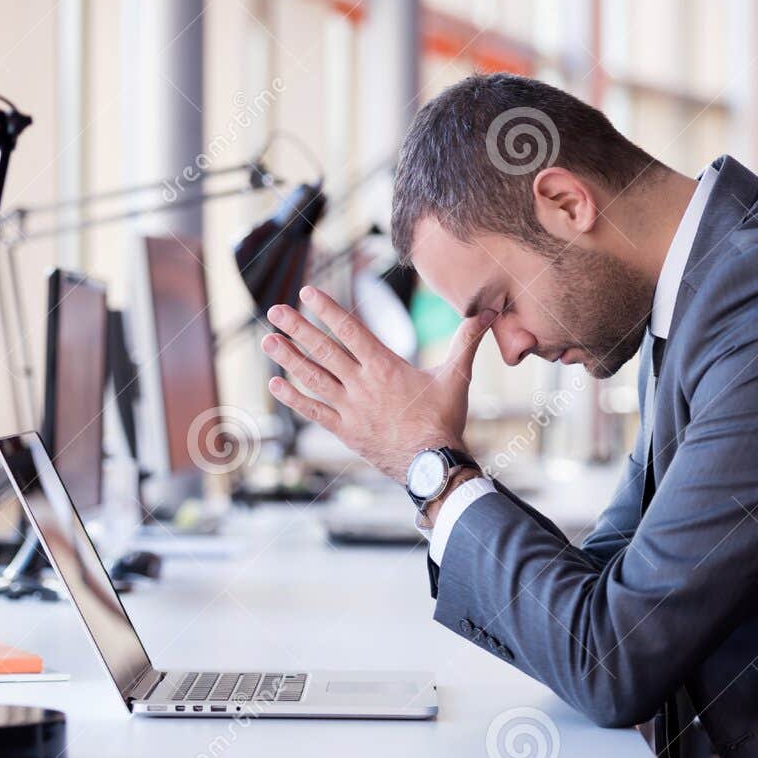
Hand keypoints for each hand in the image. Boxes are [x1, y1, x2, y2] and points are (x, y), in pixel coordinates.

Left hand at [261, 286, 496, 481]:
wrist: (432, 464)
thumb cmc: (444, 420)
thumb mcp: (457, 376)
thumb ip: (467, 340)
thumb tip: (489, 312)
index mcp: (384, 366)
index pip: (350, 329)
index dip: (327, 309)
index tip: (307, 293)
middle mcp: (361, 383)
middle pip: (323, 350)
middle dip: (297, 327)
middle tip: (275, 310)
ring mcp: (349, 408)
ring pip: (313, 377)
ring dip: (289, 357)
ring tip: (268, 341)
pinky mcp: (344, 430)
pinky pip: (313, 411)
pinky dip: (294, 398)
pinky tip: (276, 385)